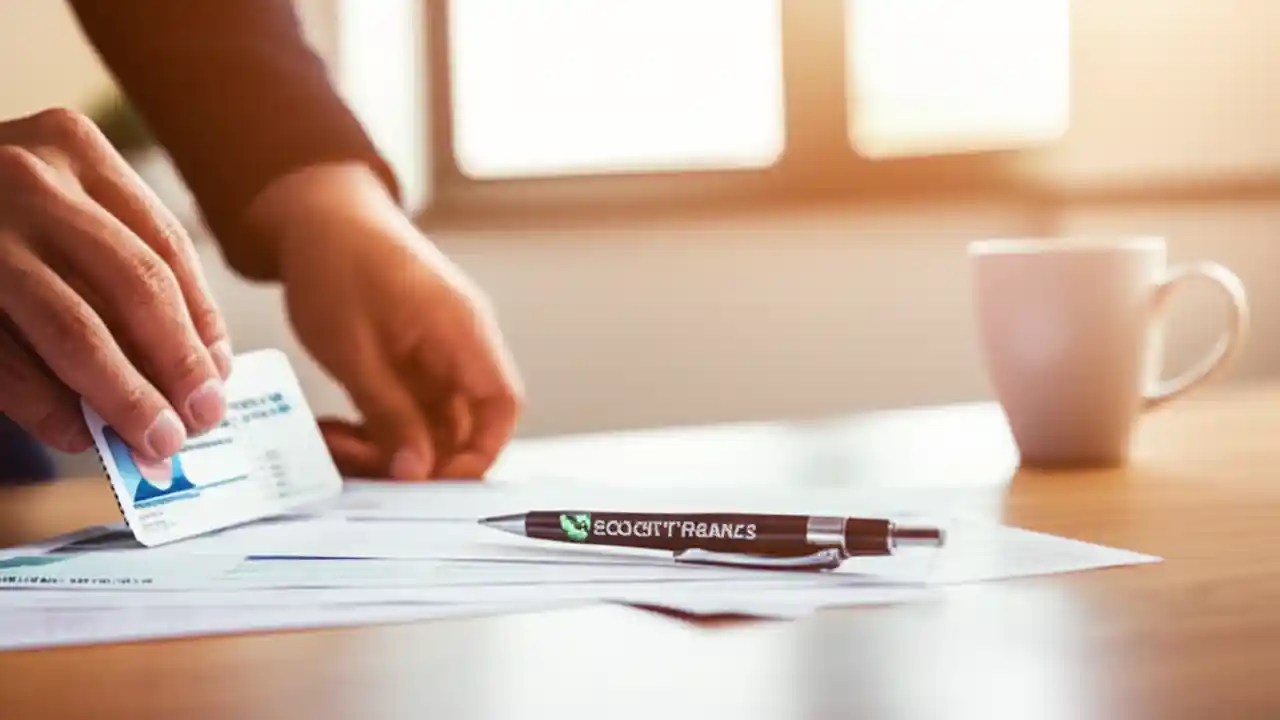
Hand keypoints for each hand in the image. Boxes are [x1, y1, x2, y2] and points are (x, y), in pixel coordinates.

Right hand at [0, 109, 230, 458]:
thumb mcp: (52, 201)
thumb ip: (116, 263)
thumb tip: (197, 368)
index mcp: (74, 149)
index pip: (166, 246)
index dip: (202, 321)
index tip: (220, 377)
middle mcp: (28, 180)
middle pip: (135, 285)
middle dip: (178, 364)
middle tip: (201, 420)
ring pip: (73, 328)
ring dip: (123, 395)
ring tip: (154, 441)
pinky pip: (4, 359)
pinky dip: (46, 405)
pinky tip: (76, 435)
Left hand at [247, 163, 522, 478]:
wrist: (319, 210)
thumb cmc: (338, 262)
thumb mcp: (355, 351)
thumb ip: (390, 415)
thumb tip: (417, 473)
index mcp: (462, 332)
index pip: (500, 406)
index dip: (479, 452)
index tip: (430, 482)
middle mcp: (461, 343)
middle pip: (463, 423)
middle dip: (413, 457)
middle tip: (352, 465)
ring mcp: (439, 349)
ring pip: (430, 421)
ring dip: (386, 444)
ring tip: (330, 443)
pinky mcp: (414, 354)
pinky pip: (408, 406)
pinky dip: (377, 424)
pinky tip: (335, 427)